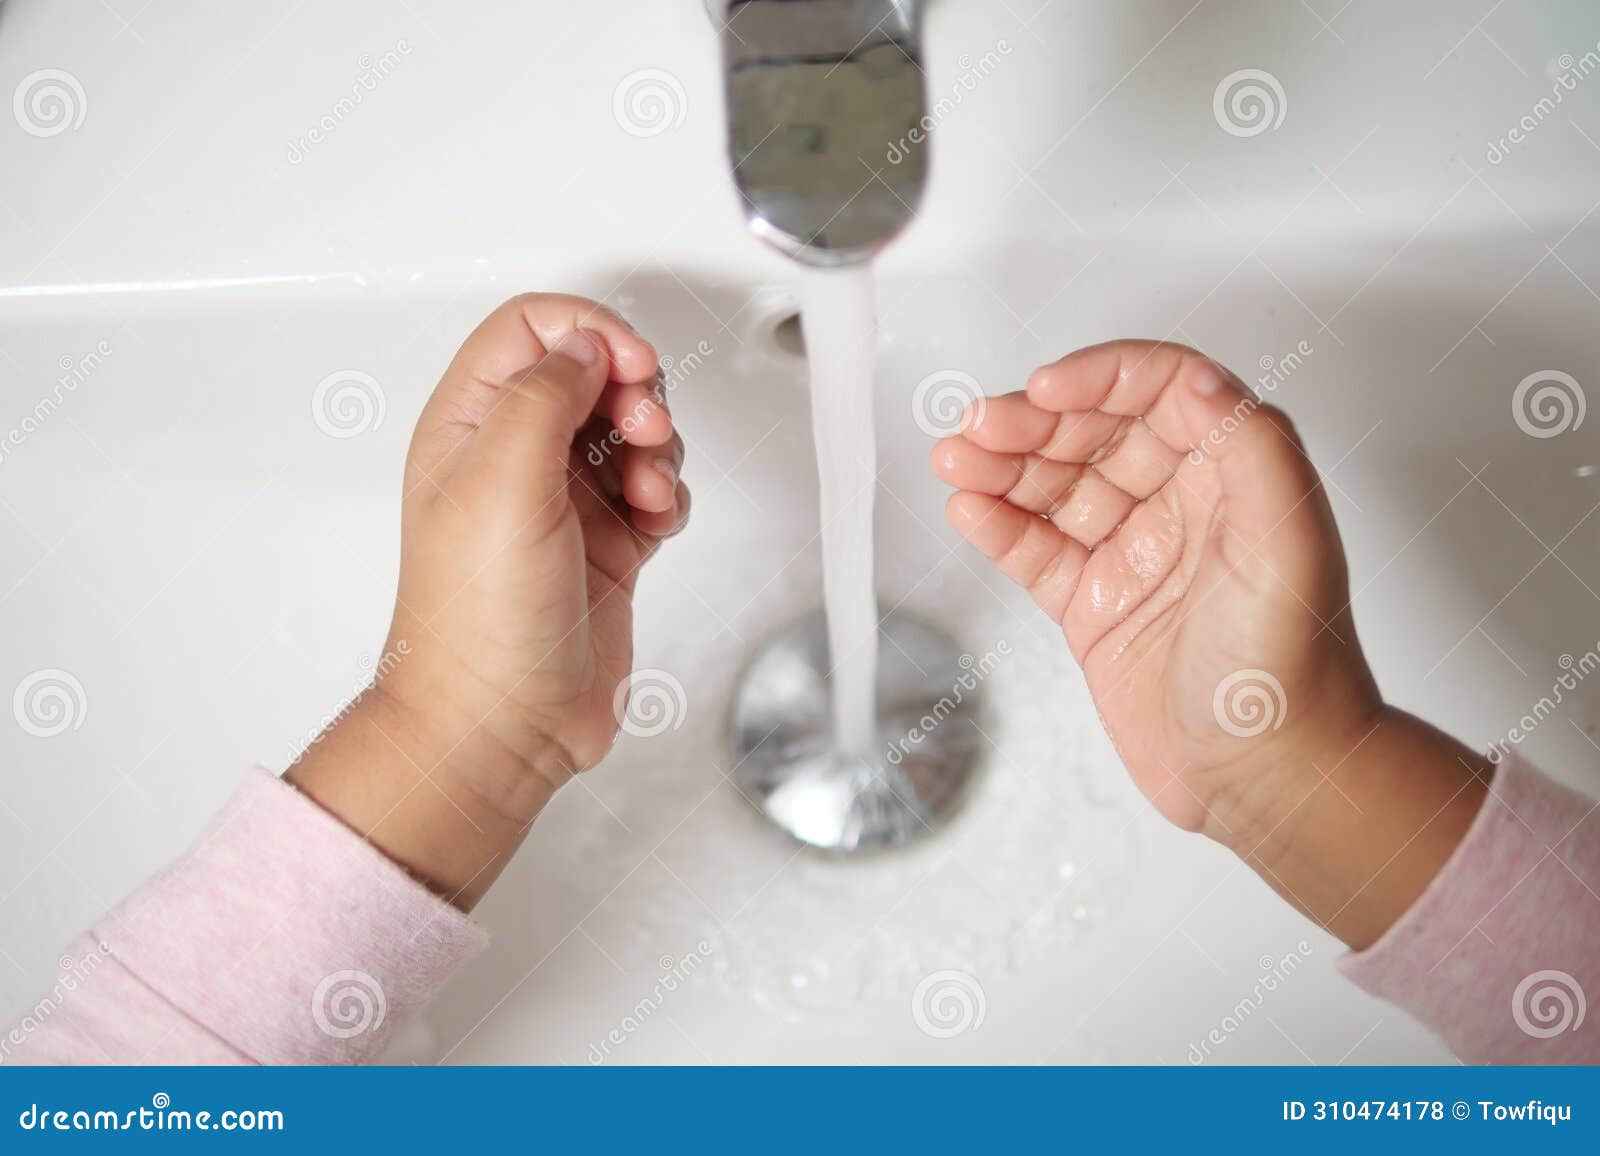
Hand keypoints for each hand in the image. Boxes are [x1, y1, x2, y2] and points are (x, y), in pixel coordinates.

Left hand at [289, 294, 687, 905]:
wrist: (500, 723)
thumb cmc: (477, 623)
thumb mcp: (499, 481)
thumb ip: (542, 394)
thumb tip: (586, 349)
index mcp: (470, 425)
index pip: (532, 329)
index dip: (590, 332)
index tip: (629, 366)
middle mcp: (514, 455)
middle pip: (593, 372)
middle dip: (635, 390)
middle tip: (642, 428)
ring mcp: (562, 501)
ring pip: (632, 429)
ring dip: (658, 446)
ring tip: (647, 488)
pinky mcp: (607, 544)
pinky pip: (656, 487)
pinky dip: (670, 495)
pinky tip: (656, 520)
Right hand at [932, 341, 1483, 945]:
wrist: (1268, 777)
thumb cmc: (1293, 670)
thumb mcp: (1289, 544)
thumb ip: (1252, 448)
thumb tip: (1200, 379)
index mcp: (1231, 473)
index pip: (1159, 390)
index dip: (1099, 377)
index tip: (1047, 389)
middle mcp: (1180, 503)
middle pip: (1092, 431)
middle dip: (1030, 421)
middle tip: (976, 426)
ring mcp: (1131, 553)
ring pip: (1054, 486)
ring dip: (1001, 466)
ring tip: (954, 458)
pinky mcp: (1094, 604)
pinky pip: (1035, 550)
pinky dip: (998, 527)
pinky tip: (968, 508)